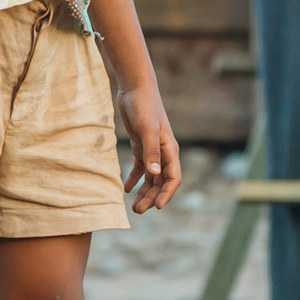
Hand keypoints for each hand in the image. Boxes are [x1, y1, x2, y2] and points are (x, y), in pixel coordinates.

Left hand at [117, 84, 181, 213]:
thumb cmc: (144, 107)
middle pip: (161, 182)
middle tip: (137, 211)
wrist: (135, 88)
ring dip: (144, 192)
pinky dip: (134, 178)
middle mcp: (163, 153)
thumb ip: (151, 151)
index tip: (156, 207)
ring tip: (133, 206)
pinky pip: (140, 167)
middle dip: (151, 197)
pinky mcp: (141, 145)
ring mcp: (152, 150)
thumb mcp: (147, 129)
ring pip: (151, 177)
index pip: (173, 178)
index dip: (167, 194)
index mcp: (170, 150)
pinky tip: (126, 188)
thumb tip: (155, 173)